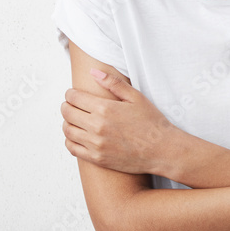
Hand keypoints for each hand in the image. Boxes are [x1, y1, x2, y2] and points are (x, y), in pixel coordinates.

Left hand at [60, 69, 179, 175]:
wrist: (162, 150)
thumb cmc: (151, 122)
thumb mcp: (135, 97)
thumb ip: (113, 83)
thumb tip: (93, 72)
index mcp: (105, 108)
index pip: (74, 98)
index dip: (70, 94)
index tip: (73, 94)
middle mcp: (97, 126)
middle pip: (67, 113)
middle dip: (67, 106)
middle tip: (71, 105)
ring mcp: (95, 144)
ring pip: (68, 131)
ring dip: (67, 123)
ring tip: (74, 119)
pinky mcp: (97, 158)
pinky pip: (73, 149)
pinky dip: (70, 140)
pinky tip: (76, 136)